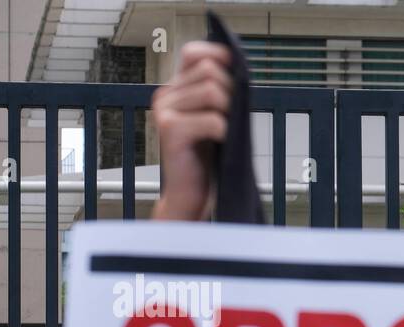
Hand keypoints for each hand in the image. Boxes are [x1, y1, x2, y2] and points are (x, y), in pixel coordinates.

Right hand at [151, 41, 232, 221]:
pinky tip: (220, 142)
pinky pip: (212, 119)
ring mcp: (165, 110)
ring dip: (229, 112)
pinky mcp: (170, 130)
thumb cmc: (207, 159)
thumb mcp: (217, 119)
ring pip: (212, 91)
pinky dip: (224, 131)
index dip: (217, 58)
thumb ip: (221, 94)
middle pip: (210, 71)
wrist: (191, 195)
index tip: (235, 77)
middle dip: (231, 91)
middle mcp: (166, 95)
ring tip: (224, 132)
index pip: (194, 53)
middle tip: (231, 118)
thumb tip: (239, 69)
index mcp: (176, 89)